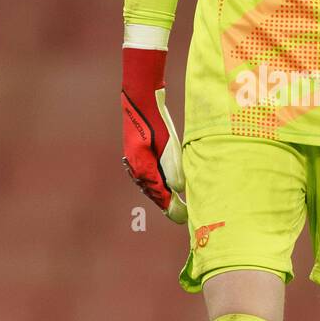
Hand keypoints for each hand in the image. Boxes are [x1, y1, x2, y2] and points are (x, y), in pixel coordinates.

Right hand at [121, 47, 187, 222]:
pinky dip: (158, 182)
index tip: (185, 219)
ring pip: (151, 184)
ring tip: (176, 204)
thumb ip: (173, 169)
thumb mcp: (169, 146)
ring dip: (163, 194)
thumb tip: (178, 190)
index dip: (174, 209)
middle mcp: (136, 169)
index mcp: (144, 170)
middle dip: (168, 205)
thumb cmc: (156, 122)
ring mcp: (134, 162)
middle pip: (155, 193)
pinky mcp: (136, 154)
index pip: (161, 197)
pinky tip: (165, 184)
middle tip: (183, 216)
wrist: (140, 101)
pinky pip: (148, 174)